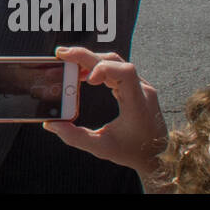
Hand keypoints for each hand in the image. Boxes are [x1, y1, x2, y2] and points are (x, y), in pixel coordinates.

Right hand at [42, 47, 167, 187]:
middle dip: (86, 56)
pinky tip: (83, 75)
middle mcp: (142, 91)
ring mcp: (140, 86)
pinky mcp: (135, 86)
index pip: (126, 73)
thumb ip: (75, 137)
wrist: (158, 155)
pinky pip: (116, 68)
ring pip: (115, 61)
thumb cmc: (132, 152)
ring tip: (68, 66)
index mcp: (138, 105)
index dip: (104, 69)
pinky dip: (98, 67)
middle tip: (61, 54)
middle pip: (115, 61)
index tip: (86, 81)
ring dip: (91, 60)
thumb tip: (51, 124)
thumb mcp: (102, 149)